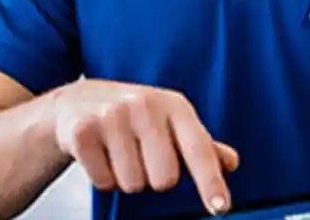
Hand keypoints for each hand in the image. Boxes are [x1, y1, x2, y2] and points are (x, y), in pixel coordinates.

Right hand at [53, 80, 239, 214]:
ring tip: (118, 152)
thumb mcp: (170, 122)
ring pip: (132, 184)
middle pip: (164, 179)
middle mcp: (145, 106)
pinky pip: (103, 182)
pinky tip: (99, 153)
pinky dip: (102, 177)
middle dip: (154, 178)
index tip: (221, 207)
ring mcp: (112, 116)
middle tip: (142, 156)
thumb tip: (231, 162)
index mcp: (174, 106)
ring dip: (126, 178)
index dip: (210, 181)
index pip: (198, 149)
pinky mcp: (83, 131)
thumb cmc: (134, 117)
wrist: (78, 102)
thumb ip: (201, 145)